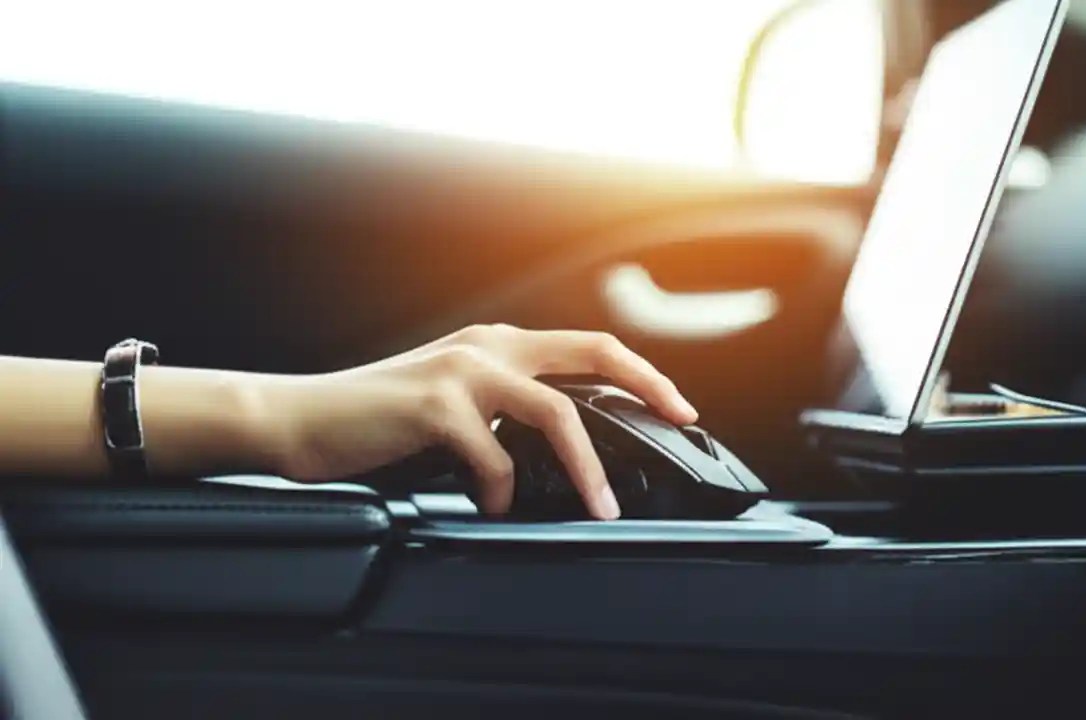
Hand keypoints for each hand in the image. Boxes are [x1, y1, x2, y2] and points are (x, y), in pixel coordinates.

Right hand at [255, 324, 696, 518]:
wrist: (301, 418)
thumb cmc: (375, 420)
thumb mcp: (453, 406)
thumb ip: (504, 415)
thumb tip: (559, 456)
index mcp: (496, 345)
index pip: (587, 347)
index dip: (639, 373)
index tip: (674, 404)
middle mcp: (487, 347)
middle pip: (593, 352)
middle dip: (647, 386)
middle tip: (679, 418)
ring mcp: (464, 372)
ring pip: (556, 412)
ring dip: (585, 466)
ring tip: (598, 505)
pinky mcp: (435, 406)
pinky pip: (495, 457)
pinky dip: (502, 490)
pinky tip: (489, 505)